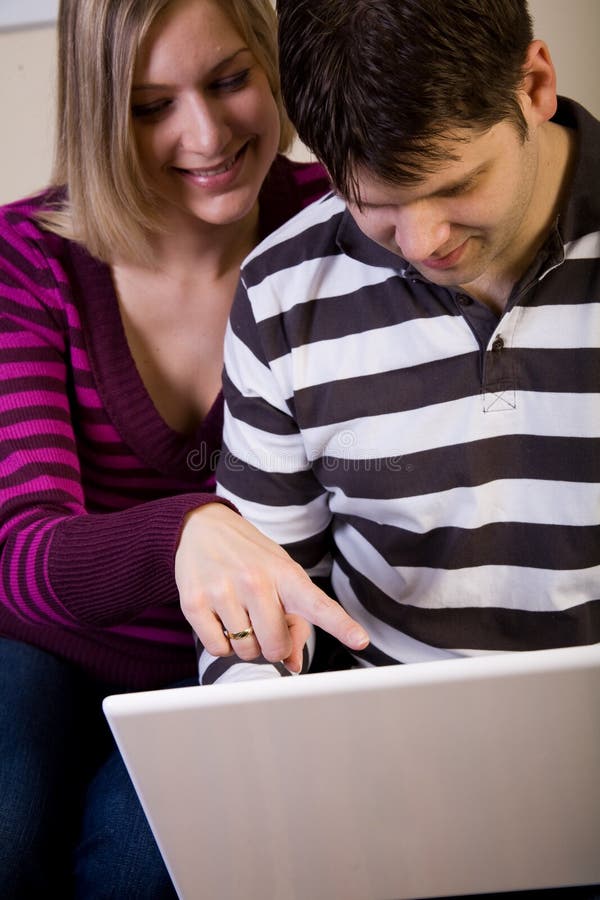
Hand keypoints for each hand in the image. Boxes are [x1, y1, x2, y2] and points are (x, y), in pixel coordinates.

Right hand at [175, 502, 368, 672]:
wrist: (203, 527)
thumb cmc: (250, 557)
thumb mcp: (280, 576)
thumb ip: (294, 619)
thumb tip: (293, 665)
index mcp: (285, 574)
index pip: (317, 604)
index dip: (341, 625)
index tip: (361, 640)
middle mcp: (255, 580)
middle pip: (274, 646)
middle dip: (272, 645)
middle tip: (263, 624)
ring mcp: (223, 590)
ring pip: (245, 650)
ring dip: (245, 643)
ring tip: (240, 614)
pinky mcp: (194, 602)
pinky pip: (217, 649)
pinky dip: (222, 643)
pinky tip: (220, 617)